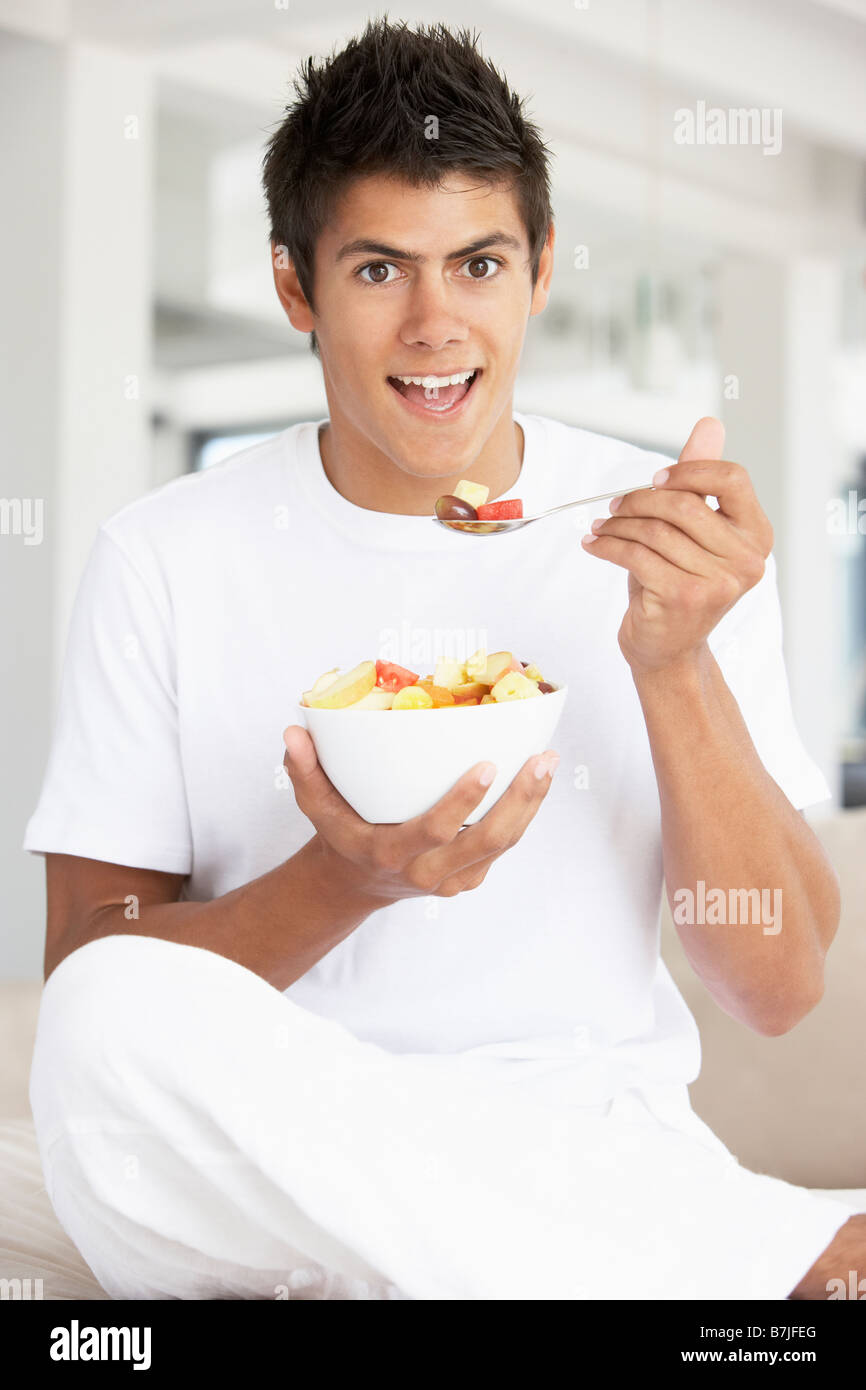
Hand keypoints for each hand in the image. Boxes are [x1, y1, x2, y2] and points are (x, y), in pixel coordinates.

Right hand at [282, 725, 558, 902]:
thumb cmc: (341, 833)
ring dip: (532, 804)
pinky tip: (537, 780)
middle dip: (520, 800)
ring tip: (547, 762)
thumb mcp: (316, 805)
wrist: (358, 882)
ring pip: (504, 844)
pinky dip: (524, 813)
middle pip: (487, 841)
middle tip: (541, 758)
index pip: (435, 832)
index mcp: (392, 854)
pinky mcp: (471, 878)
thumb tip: (293, 731)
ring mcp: (454, 880)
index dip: (462, 803)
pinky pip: (504, 846)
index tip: (487, 765)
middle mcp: (428, 872)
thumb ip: (305, 770)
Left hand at [581, 417, 773, 676]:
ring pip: (656, 530)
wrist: (667, 648)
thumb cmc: (678, 582)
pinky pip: (636, 555)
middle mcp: (747, 559)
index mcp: (757, 534)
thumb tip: (709, 424)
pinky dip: (607, 546)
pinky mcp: (685, 597)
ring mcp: (719, 581)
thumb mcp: (691, 531)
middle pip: (684, 504)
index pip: (733, 478)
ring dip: (618, 525)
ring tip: (600, 527)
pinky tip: (594, 545)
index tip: (656, 480)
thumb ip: (701, 479)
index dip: (690, 470)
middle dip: (639, 500)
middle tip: (613, 506)